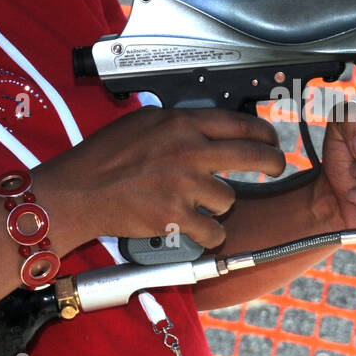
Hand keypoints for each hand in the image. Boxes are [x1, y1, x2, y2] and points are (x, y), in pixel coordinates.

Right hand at [36, 108, 285, 249]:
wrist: (78, 191)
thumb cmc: (104, 156)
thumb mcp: (144, 122)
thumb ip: (179, 124)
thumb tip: (212, 126)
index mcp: (181, 124)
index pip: (240, 123)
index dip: (264, 132)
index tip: (272, 140)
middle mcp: (188, 151)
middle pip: (252, 155)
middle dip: (273, 162)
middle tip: (276, 167)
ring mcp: (184, 185)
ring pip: (229, 199)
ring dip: (218, 205)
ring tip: (196, 204)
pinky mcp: (175, 216)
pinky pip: (213, 230)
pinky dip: (208, 234)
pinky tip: (194, 229)